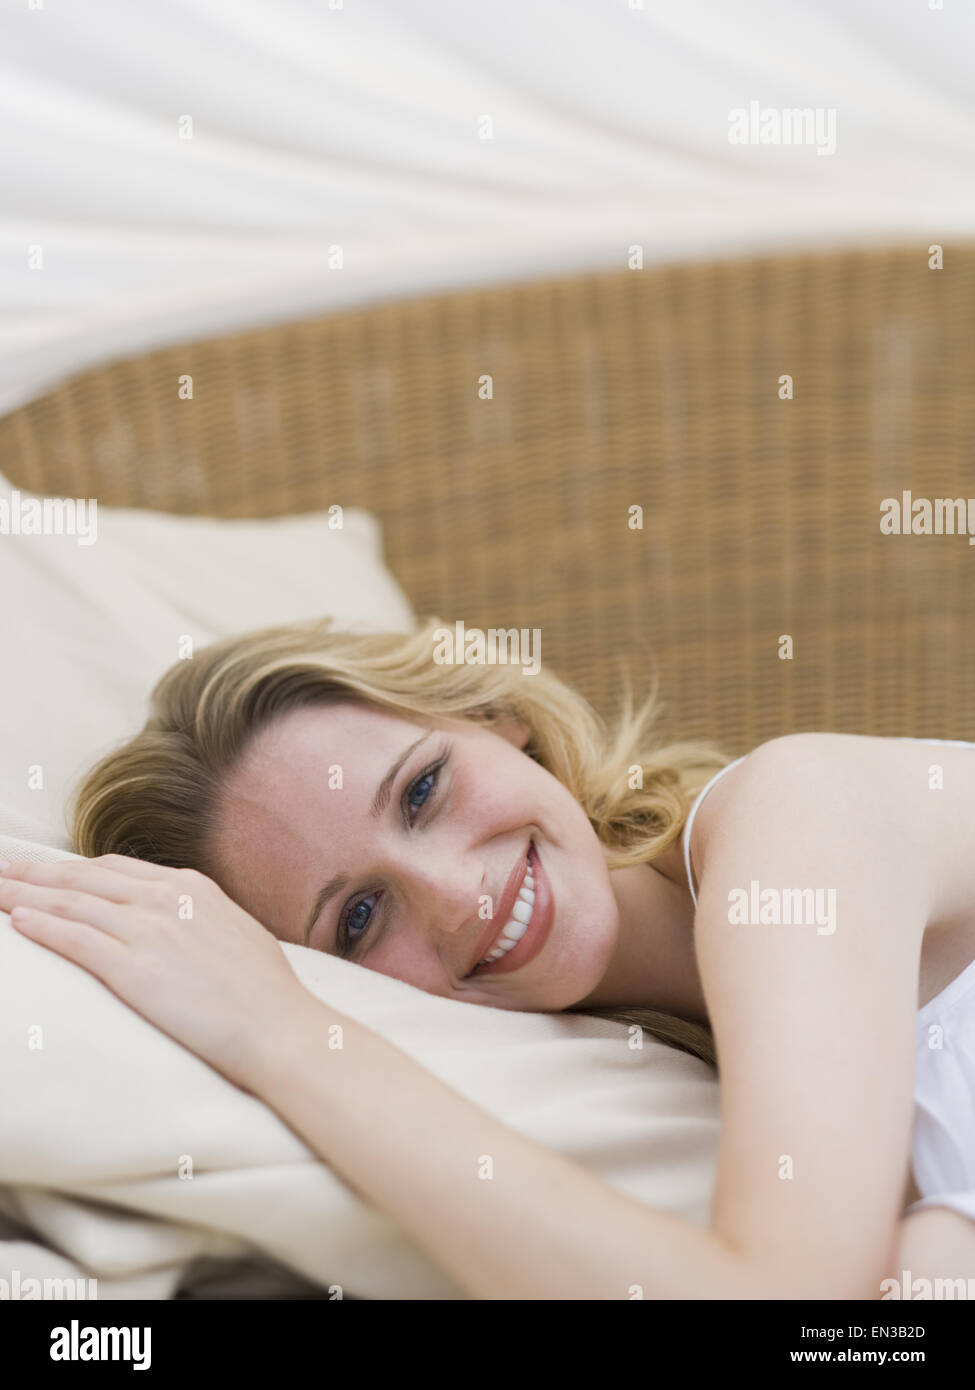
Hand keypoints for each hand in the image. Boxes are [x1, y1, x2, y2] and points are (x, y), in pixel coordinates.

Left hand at [0, 854, 314, 1092]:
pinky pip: (74, 937)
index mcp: (192, 887)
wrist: (279, 1026)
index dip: (73, 869)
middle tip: (2, 869)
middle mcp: (166, 898)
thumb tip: (182, 923)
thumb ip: (201, 919)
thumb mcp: (237, 933)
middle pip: (84, 877)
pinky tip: (17, 920)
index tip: (46, 870)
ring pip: (70, 902)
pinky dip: (41, 926)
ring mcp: (149, 930)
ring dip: (23, 894)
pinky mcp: (133, 967)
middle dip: (36, 873)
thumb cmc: (266, 993)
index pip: (116, 869)